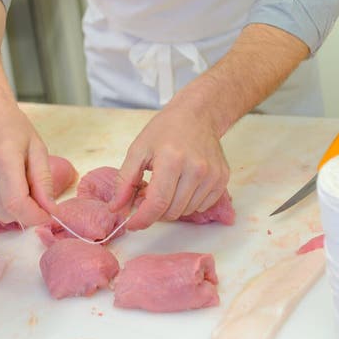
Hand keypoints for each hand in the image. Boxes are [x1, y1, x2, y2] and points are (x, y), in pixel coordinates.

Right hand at [0, 86, 53, 226]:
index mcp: (3, 158)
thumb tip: (50, 210)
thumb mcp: (37, 147)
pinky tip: (0, 187)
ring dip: (9, 210)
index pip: (16, 203)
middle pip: (6, 212)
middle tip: (32, 194)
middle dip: (25, 212)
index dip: (35, 216)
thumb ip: (44, 180)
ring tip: (15, 186)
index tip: (47, 214)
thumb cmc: (11, 125)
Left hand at [110, 84, 228, 230]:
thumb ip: (125, 180)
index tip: (131, 224)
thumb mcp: (138, 149)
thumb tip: (116, 208)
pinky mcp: (222, 178)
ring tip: (166, 185)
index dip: (142, 219)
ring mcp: (212, 175)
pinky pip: (202, 206)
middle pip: (172, 211)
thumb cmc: (166, 129)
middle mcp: (196, 169)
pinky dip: (188, 202)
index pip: (157, 203)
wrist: (197, 114)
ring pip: (186, 211)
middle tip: (147, 195)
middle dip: (155, 210)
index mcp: (172, 159)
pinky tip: (182, 184)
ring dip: (172, 206)